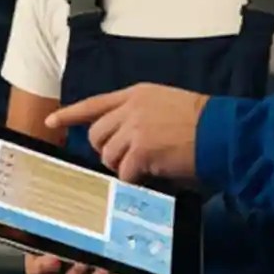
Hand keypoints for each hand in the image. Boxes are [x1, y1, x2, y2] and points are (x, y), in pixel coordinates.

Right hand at [0, 177, 122, 273]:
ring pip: (90, 273)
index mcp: (36, 245)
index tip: (53, 256)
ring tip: (107, 259)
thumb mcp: (4, 191)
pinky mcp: (106, 251)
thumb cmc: (33, 194)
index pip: (37, 267)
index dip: (45, 265)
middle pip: (67, 273)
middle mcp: (59, 253)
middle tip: (84, 260)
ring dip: (98, 269)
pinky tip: (123, 258)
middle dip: (75, 271)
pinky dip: (119, 265)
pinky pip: (114, 266)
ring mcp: (82, 256)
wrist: (60, 182)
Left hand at [45, 83, 208, 182]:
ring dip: (123, 166)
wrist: (221, 131)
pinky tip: (152, 174)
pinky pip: (126, 172)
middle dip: (106, 152)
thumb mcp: (165, 105)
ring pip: (108, 155)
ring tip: (145, 166)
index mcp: (136, 94)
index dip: (70, 114)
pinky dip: (136, 179)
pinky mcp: (141, 149)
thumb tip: (125, 143)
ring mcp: (134, 128)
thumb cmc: (201, 122)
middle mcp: (130, 108)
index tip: (52, 121)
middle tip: (126, 161)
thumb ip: (139, 118)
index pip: (94, 104)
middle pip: (97, 134)